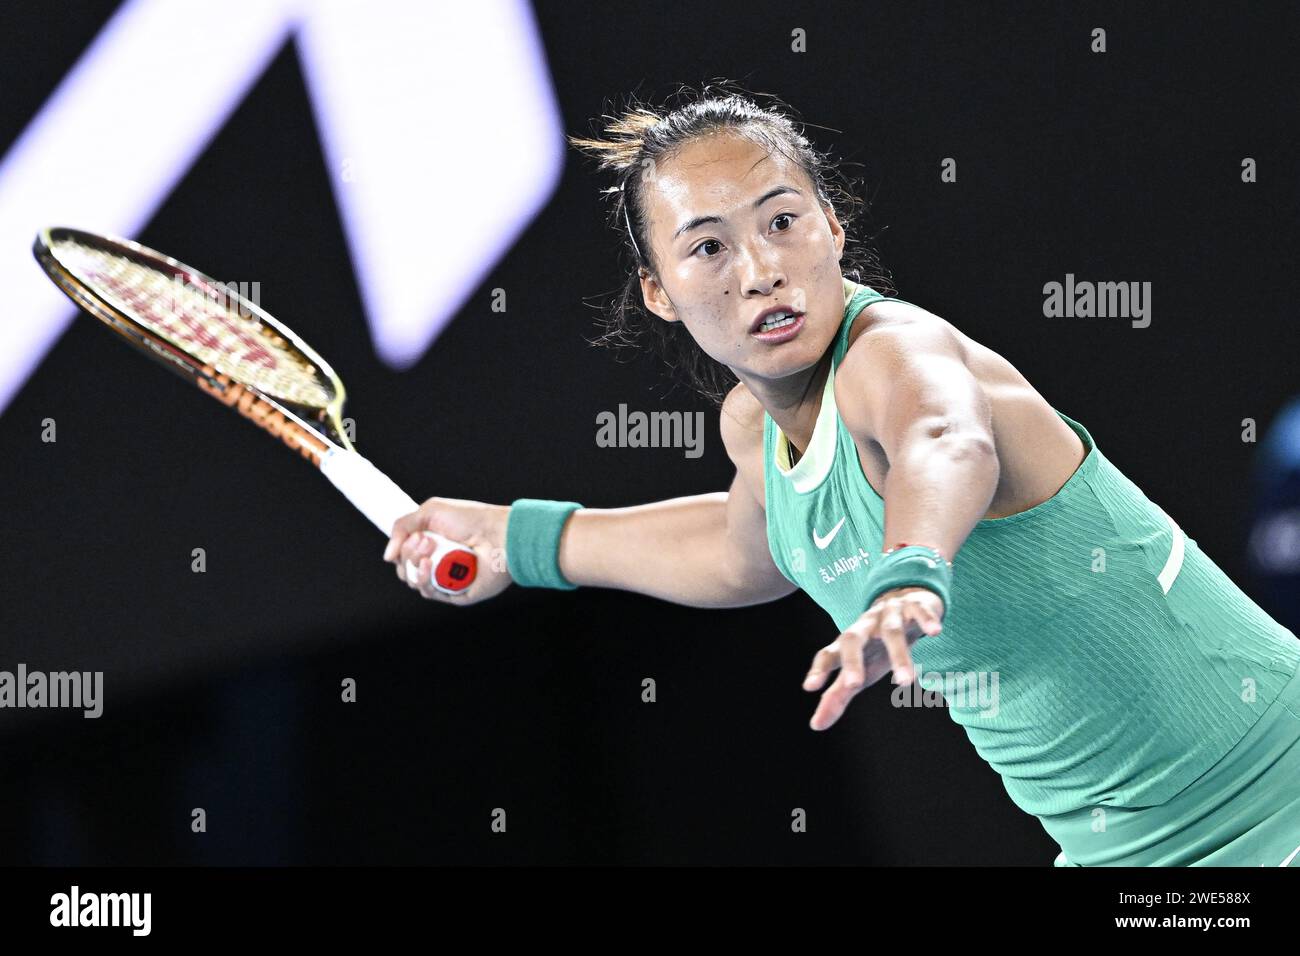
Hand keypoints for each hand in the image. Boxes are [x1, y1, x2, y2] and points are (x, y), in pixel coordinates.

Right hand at [383, 496, 513, 605]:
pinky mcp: (458, 593)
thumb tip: (388, 556)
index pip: (404, 555)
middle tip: (427, 541)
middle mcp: (439, 563)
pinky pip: (432, 594)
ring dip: (415, 568)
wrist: (498, 534)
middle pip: (406, 569)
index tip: (416, 536)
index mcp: (433, 544)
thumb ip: (401, 527)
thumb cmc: (470, 519)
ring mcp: (448, 579)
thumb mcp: (430, 511)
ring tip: (430, 553)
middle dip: (409, 555)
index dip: (402, 548)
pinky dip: (425, 582)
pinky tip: (428, 567)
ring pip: (416, 583)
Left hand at [803, 586, 944, 730]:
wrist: (904, 602)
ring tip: (904, 681)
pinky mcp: (913, 606)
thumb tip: (816, 725)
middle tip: (854, 684)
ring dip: (898, 655)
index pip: (829, 654)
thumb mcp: (859, 671)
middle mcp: (864, 626)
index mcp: (848, 643)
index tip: (810, 687)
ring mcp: (888, 614)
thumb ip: (837, 696)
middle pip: (853, 639)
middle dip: (852, 661)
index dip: (819, 669)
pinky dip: (926, 620)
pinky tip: (935, 631)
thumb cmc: (876, 646)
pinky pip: (919, 611)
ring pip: (891, 632)